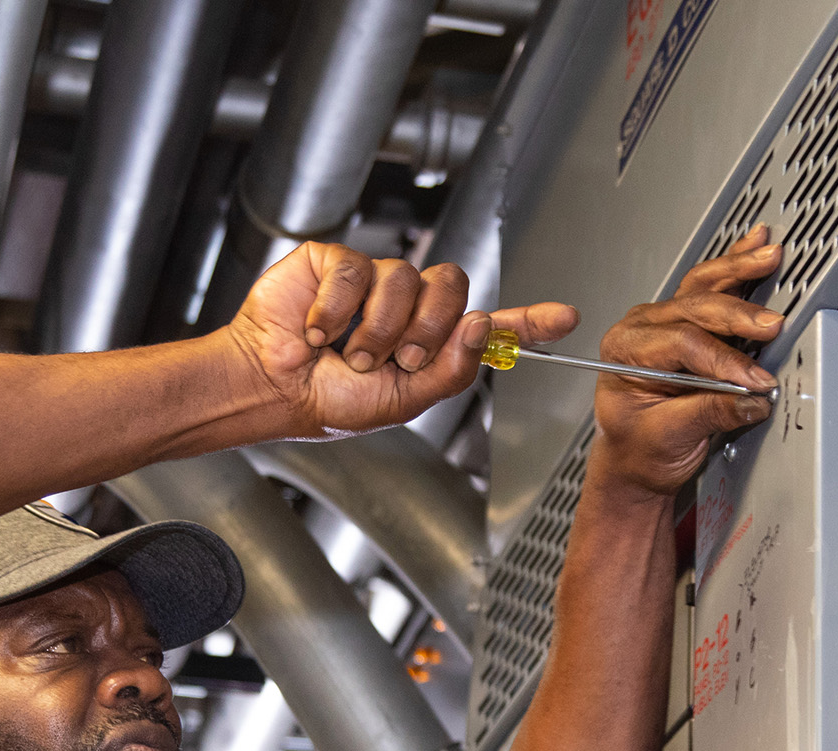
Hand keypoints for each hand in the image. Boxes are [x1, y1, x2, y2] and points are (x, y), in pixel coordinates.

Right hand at [227, 241, 578, 436]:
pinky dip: (335, 312)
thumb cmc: (330, 400)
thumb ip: (450, 369)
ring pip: (406, 278)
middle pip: (451, 286)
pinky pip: (356, 270)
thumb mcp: (402, 400)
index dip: (528, 321)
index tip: (564, 320)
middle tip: (396, 359)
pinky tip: (318, 332)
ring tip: (351, 354)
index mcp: (431, 342)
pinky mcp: (335, 262)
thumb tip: (483, 325)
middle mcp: (409, 306)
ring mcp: (373, 281)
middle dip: (426, 328)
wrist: (274, 389)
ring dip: (378, 329)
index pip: (489, 327)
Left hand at [590, 225, 783, 496]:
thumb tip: (750, 399)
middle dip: (739, 315)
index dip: (723, 360)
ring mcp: (664, 321)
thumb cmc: (637, 449)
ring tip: (769, 256)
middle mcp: (642, 328)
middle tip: (773, 325)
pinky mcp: (688, 323)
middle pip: (695, 308)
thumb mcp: (668, 437)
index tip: (754, 380)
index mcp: (624, 351)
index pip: (681, 342)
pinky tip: (756, 247)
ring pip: (704, 287)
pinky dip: (736, 268)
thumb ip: (709, 413)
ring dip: (739, 269)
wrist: (635, 460)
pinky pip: (711, 288)